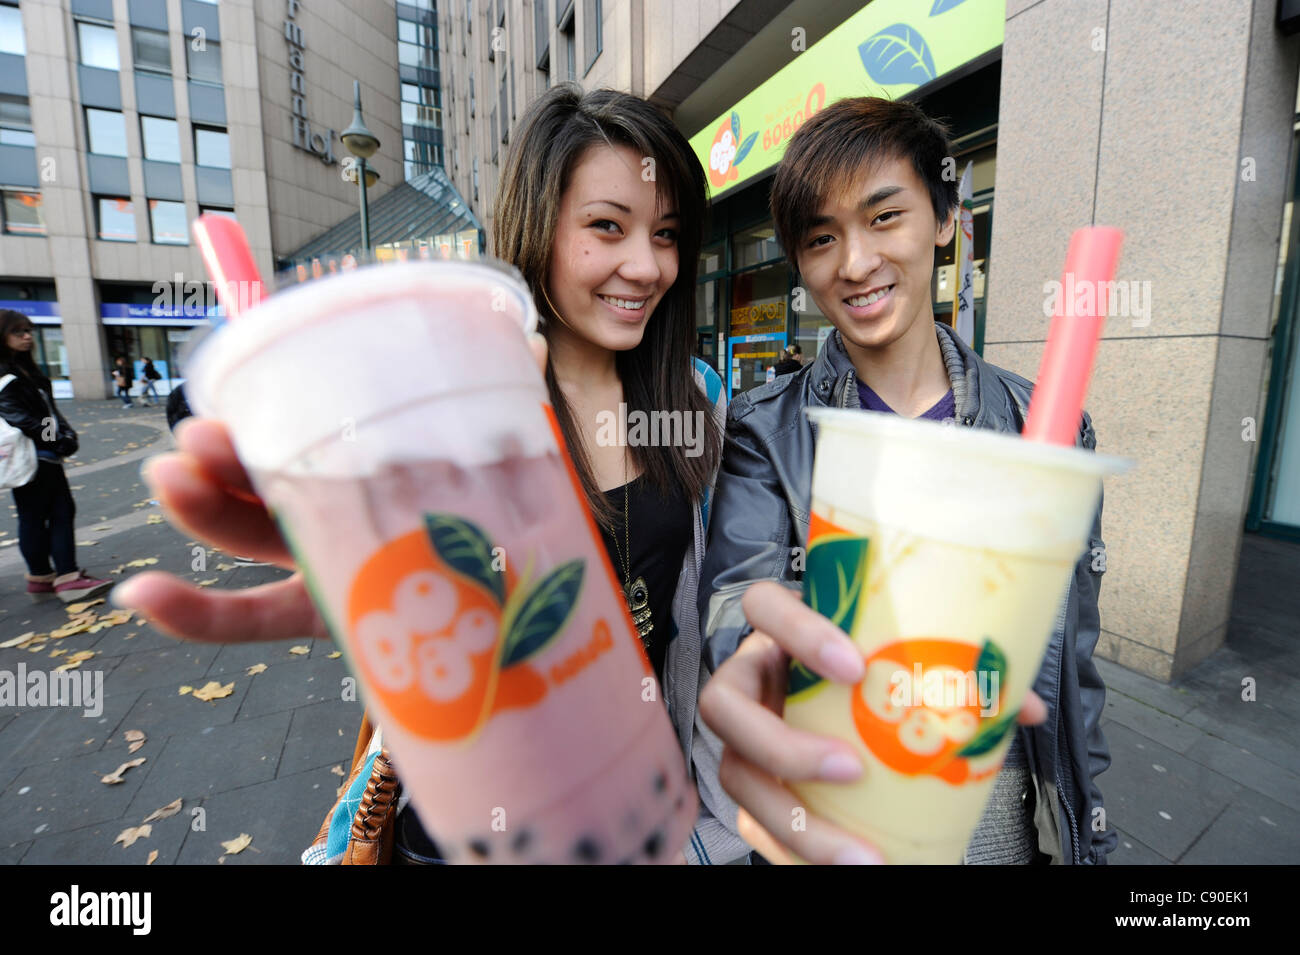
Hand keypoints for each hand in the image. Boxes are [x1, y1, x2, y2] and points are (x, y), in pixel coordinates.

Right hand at [111, 334, 550, 644]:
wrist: (530, 612)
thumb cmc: (504, 529)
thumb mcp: (506, 466)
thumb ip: (507, 412)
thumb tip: (527, 345)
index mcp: (369, 471)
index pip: (305, 439)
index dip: (262, 422)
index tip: (224, 399)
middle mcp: (340, 514)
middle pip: (267, 483)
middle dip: (225, 459)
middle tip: (198, 437)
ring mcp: (326, 568)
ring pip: (251, 537)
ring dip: (200, 507)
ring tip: (170, 475)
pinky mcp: (324, 622)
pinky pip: (253, 621)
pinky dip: (196, 614)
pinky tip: (143, 595)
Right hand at [697, 581, 1047, 864]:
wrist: (834, 702)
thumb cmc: (862, 677)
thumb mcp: (894, 663)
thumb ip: (951, 675)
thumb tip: (1022, 706)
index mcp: (781, 637)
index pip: (763, 608)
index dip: (798, 631)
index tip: (855, 665)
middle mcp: (751, 684)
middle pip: (724, 706)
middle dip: (783, 744)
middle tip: (850, 768)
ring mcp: (744, 738)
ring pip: (735, 775)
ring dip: (793, 818)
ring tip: (854, 851)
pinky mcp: (753, 789)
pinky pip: (755, 825)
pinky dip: (797, 851)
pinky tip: (842, 864)